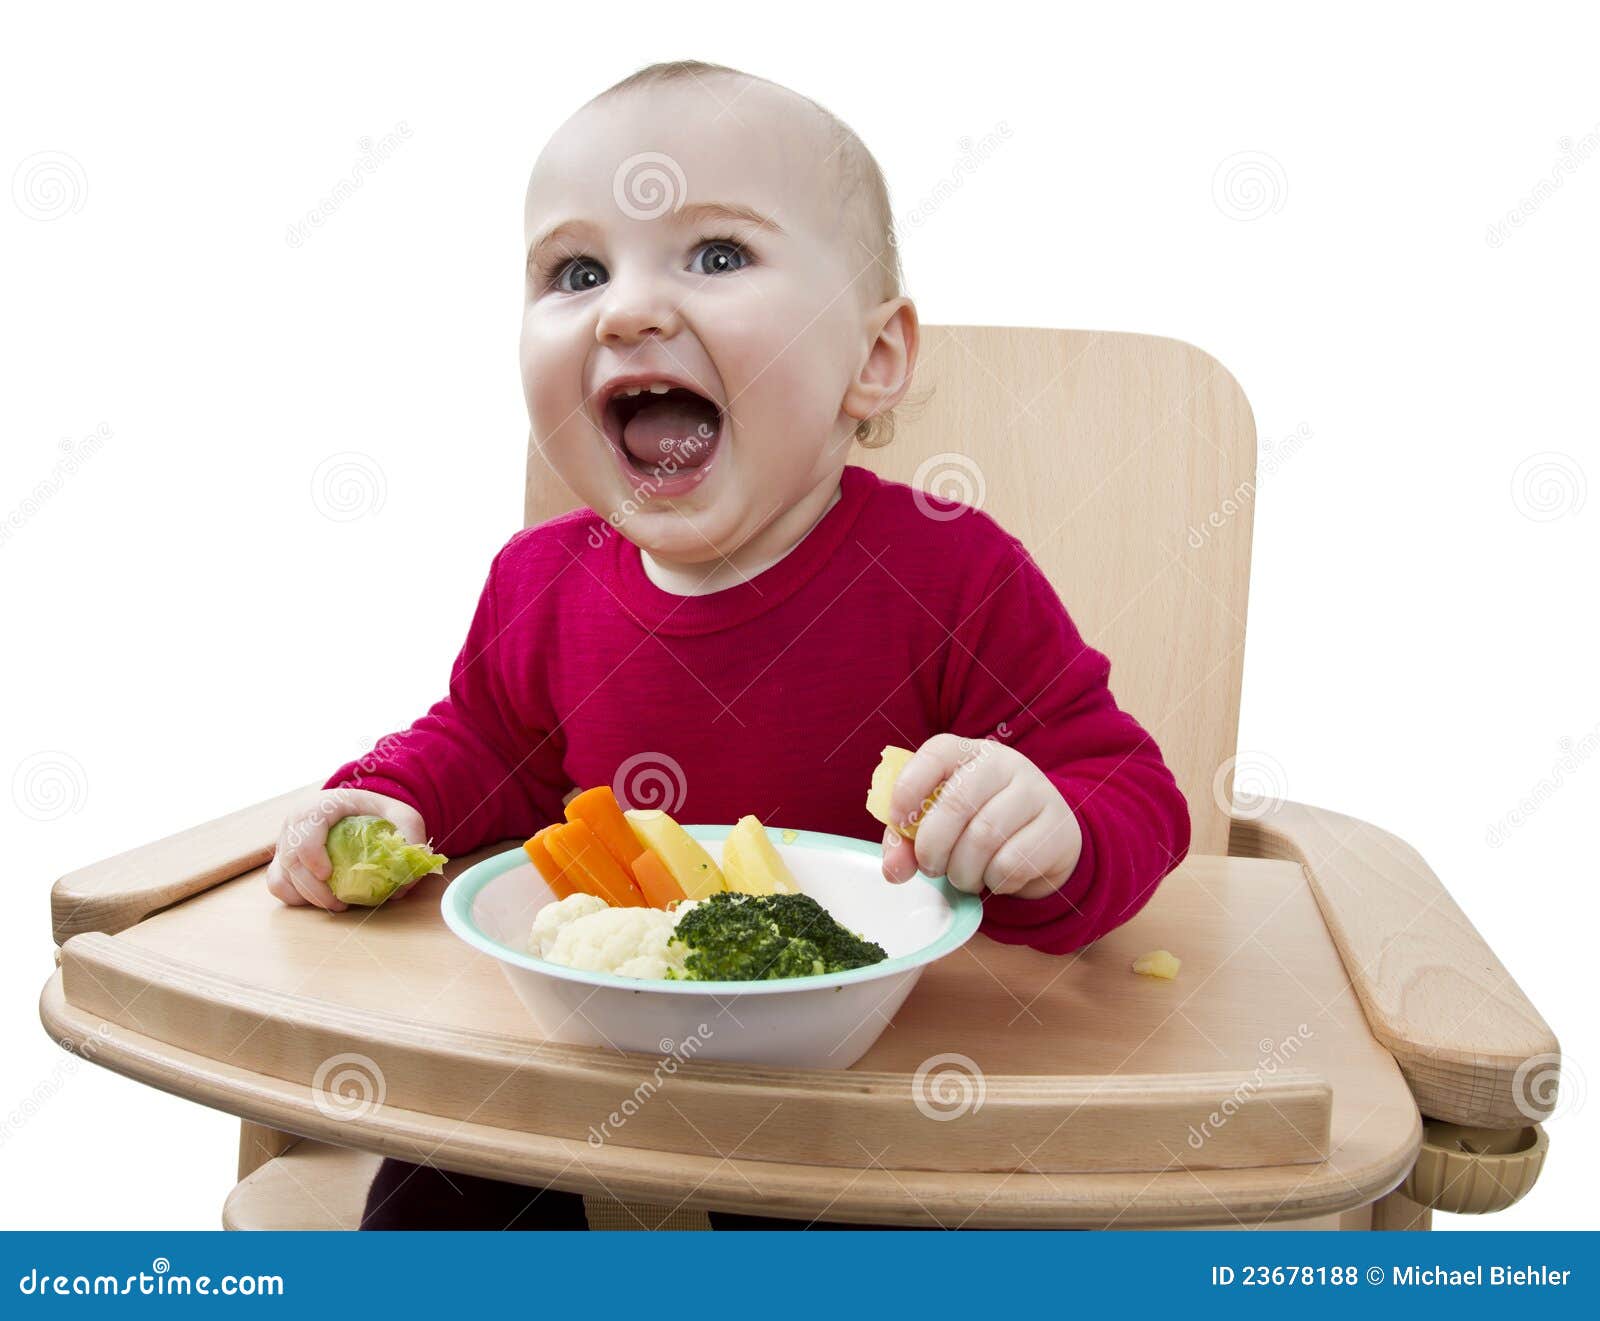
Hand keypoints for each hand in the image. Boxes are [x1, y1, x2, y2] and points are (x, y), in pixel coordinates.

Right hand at [265, 787, 429, 911]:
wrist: (357, 807)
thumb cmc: (376, 810)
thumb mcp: (402, 813)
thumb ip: (410, 834)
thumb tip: (408, 877)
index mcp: (320, 807)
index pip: (304, 835)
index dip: (312, 858)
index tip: (329, 875)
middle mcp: (296, 824)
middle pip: (290, 860)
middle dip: (313, 888)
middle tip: (339, 903)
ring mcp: (286, 843)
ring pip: (281, 876)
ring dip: (306, 896)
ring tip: (335, 904)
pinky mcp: (284, 860)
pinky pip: (278, 884)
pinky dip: (295, 897)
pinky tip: (320, 901)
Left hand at [880, 734, 1081, 899]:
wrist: (1045, 841)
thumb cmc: (980, 826)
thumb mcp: (941, 824)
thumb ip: (909, 841)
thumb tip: (894, 870)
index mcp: (968, 753)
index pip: (936, 753)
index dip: (909, 787)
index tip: (898, 819)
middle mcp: (1004, 763)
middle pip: (957, 803)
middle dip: (932, 847)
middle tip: (931, 867)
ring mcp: (1035, 792)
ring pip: (984, 837)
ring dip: (962, 871)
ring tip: (962, 877)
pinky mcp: (1056, 828)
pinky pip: (1012, 863)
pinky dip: (994, 881)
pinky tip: (994, 878)